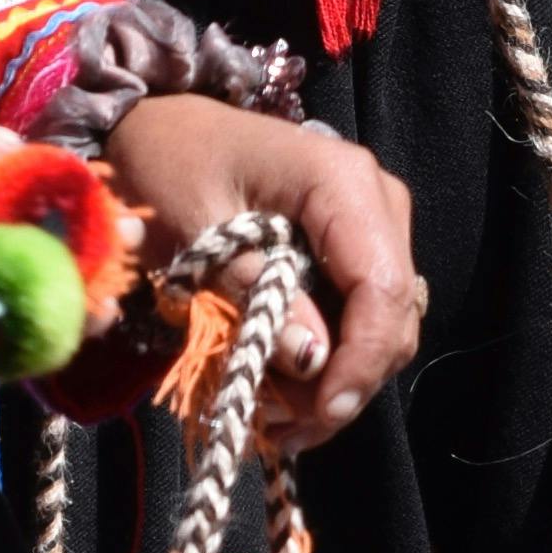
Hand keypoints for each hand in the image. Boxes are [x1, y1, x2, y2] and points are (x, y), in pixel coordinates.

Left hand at [104, 91, 421, 445]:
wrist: (158, 127)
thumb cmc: (169, 167)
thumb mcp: (199, 232)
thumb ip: (258, 293)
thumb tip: (314, 363)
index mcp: (341, 183)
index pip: (382, 286)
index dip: (361, 360)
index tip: (320, 414)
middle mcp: (374, 198)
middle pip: (393, 312)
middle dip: (345, 380)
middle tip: (278, 425)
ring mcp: (372, 220)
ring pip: (385, 321)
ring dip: (337, 376)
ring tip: (270, 411)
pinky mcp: (355, 244)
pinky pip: (363, 312)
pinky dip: (331, 355)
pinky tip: (282, 383)